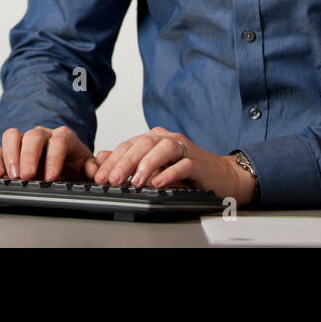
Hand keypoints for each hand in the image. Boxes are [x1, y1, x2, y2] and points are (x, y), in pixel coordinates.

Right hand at [0, 125, 100, 182]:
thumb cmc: (72, 165)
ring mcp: (25, 140)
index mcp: (64, 137)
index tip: (51, 177)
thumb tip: (95, 170)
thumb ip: (92, 168)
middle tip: (27, 176)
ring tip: (13, 176)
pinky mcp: (10, 150)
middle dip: (29, 156)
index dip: (54, 158)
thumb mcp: (86, 167)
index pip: (58, 141)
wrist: (61, 164)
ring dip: (11, 155)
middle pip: (34, 135)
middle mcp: (43, 135)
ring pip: (13, 135)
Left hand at [91, 127, 255, 205]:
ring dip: (146, 164)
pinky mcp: (198, 161)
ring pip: (162, 148)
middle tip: (113, 179)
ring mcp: (183, 148)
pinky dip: (169, 172)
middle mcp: (167, 139)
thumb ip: (127, 162)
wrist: (220, 176)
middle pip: (143, 143)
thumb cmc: (185, 172)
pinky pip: (183, 164)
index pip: (128, 145)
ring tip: (136, 181)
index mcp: (153, 138)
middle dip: (125, 162)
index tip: (100, 176)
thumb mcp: (152, 168)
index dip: (112, 161)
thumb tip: (101, 158)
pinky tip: (159, 182)